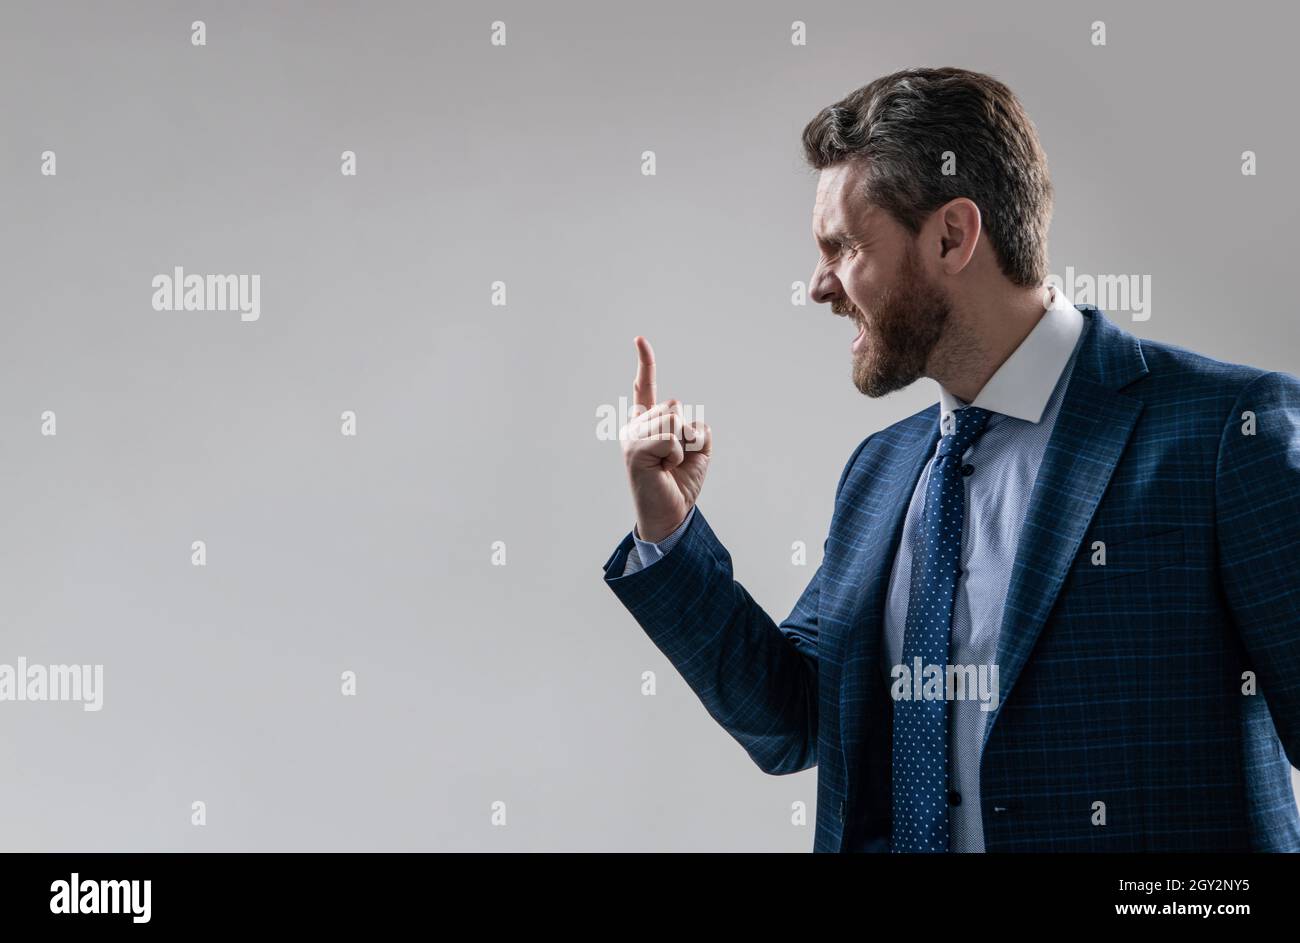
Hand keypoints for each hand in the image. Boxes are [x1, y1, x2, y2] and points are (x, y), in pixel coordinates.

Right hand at [619, 336, 711, 543]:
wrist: (671, 514)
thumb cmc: (682, 483)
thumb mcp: (698, 448)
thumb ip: (694, 426)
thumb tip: (680, 420)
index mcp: (648, 423)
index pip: (645, 387)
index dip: (645, 363)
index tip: (639, 339)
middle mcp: (635, 426)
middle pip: (673, 405)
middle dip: (687, 432)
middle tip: (675, 459)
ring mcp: (632, 438)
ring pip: (673, 418)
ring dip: (683, 444)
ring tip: (669, 464)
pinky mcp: (634, 450)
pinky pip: (670, 437)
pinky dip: (677, 454)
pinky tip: (664, 469)